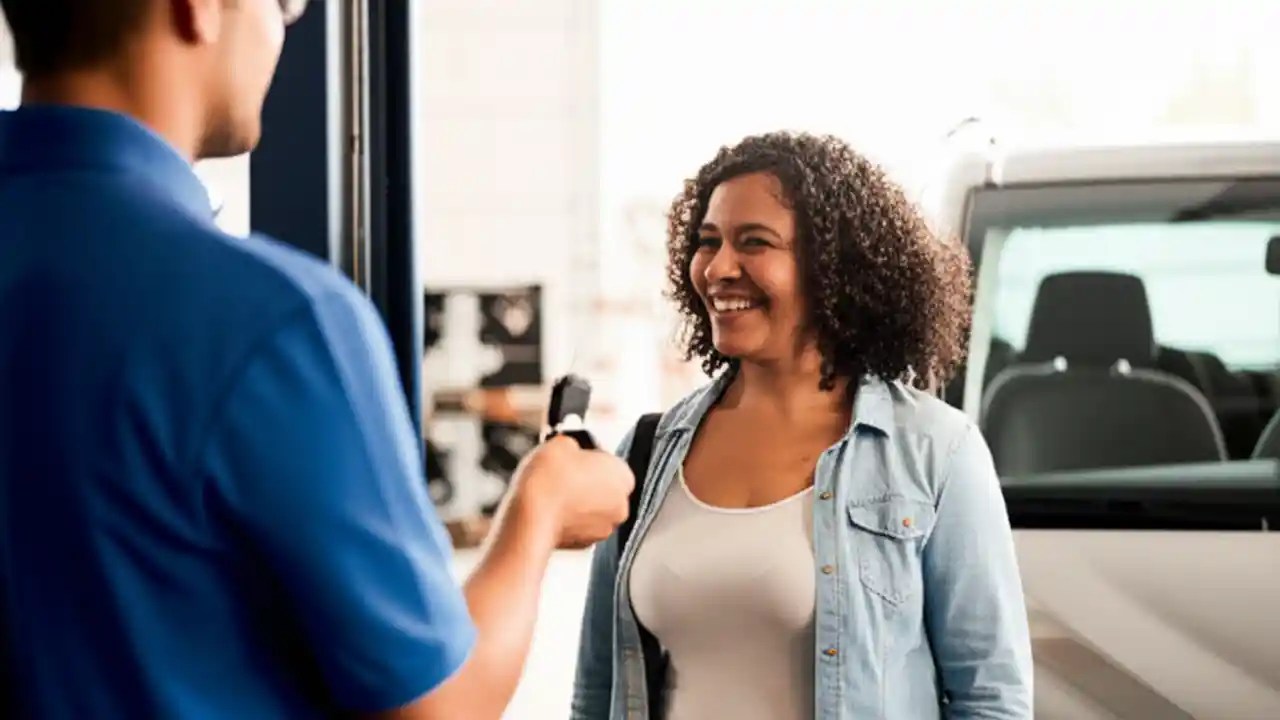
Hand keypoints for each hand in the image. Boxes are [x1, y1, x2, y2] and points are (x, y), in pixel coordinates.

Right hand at [507, 435, 634, 549]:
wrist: (530, 517)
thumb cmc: (549, 479)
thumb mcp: (561, 442)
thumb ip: (574, 444)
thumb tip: (570, 448)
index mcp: (623, 475)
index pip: (610, 462)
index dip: (589, 458)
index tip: (573, 457)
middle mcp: (621, 505)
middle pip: (605, 488)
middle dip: (586, 482)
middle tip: (562, 475)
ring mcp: (604, 528)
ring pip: (592, 510)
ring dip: (578, 503)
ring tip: (553, 493)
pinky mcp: (585, 545)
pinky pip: (580, 527)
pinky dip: (569, 520)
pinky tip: (551, 510)